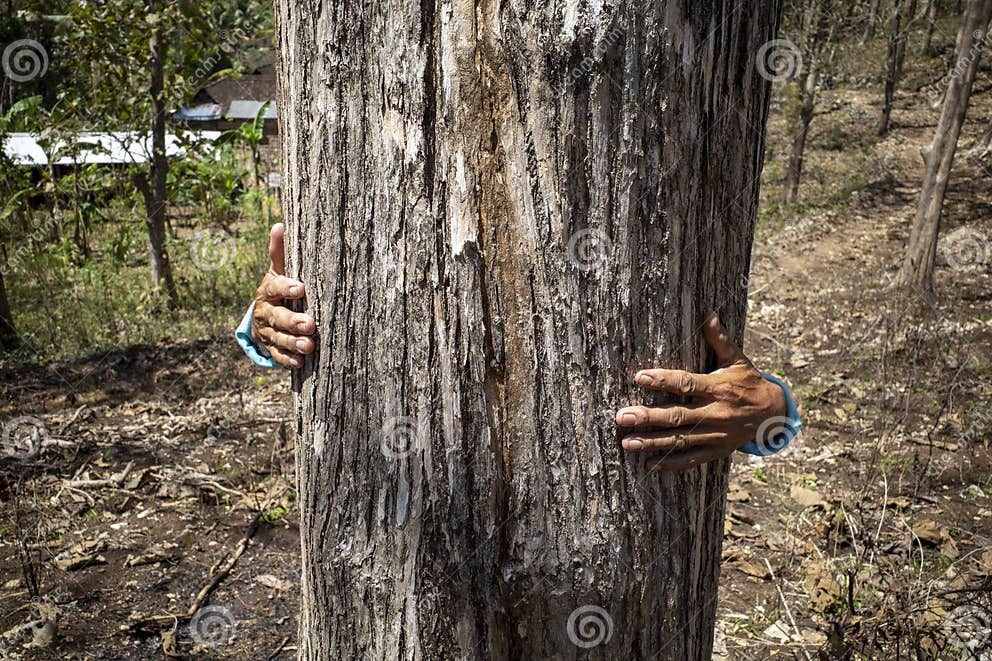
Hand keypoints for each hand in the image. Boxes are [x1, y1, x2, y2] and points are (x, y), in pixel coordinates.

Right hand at [251, 223, 315, 367]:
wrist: (262, 314)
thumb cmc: (279, 287)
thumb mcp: (278, 270)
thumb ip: (280, 252)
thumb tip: (279, 224)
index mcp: (268, 290)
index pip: (275, 287)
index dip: (286, 288)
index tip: (301, 288)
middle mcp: (265, 311)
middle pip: (277, 317)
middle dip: (292, 321)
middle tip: (310, 324)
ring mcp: (267, 331)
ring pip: (278, 338)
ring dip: (293, 342)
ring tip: (309, 346)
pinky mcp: (271, 347)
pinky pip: (277, 355)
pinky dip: (288, 359)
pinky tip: (300, 362)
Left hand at [615, 312, 786, 471]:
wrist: (773, 413)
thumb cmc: (748, 382)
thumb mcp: (738, 360)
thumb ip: (720, 340)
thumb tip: (709, 314)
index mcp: (718, 387)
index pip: (686, 383)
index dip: (663, 381)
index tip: (639, 378)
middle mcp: (716, 412)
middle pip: (678, 415)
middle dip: (648, 417)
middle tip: (621, 416)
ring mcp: (716, 434)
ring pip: (680, 440)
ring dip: (652, 442)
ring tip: (627, 442)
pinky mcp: (717, 450)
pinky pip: (692, 458)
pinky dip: (672, 463)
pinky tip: (650, 464)